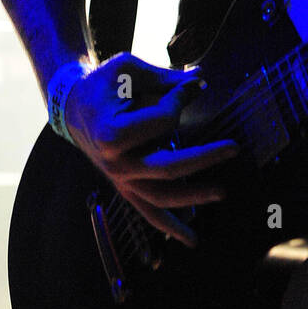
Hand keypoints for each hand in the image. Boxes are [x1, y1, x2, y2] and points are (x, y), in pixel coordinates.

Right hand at [63, 52, 237, 247]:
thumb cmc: (103, 84)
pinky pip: (149, 213)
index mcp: (112, 132)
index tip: (189, 86)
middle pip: (167, 167)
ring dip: (194, 196)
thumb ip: (165, 79)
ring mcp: (120, 180)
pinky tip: (192, 240)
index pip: (162, 122)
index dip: (180, 100)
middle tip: (234, 148)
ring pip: (161, 197)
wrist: (73, 106)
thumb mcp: (128, 69)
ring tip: (222, 192)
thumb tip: (201, 83)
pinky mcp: (125, 188)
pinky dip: (170, 227)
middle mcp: (115, 163)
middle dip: (204, 157)